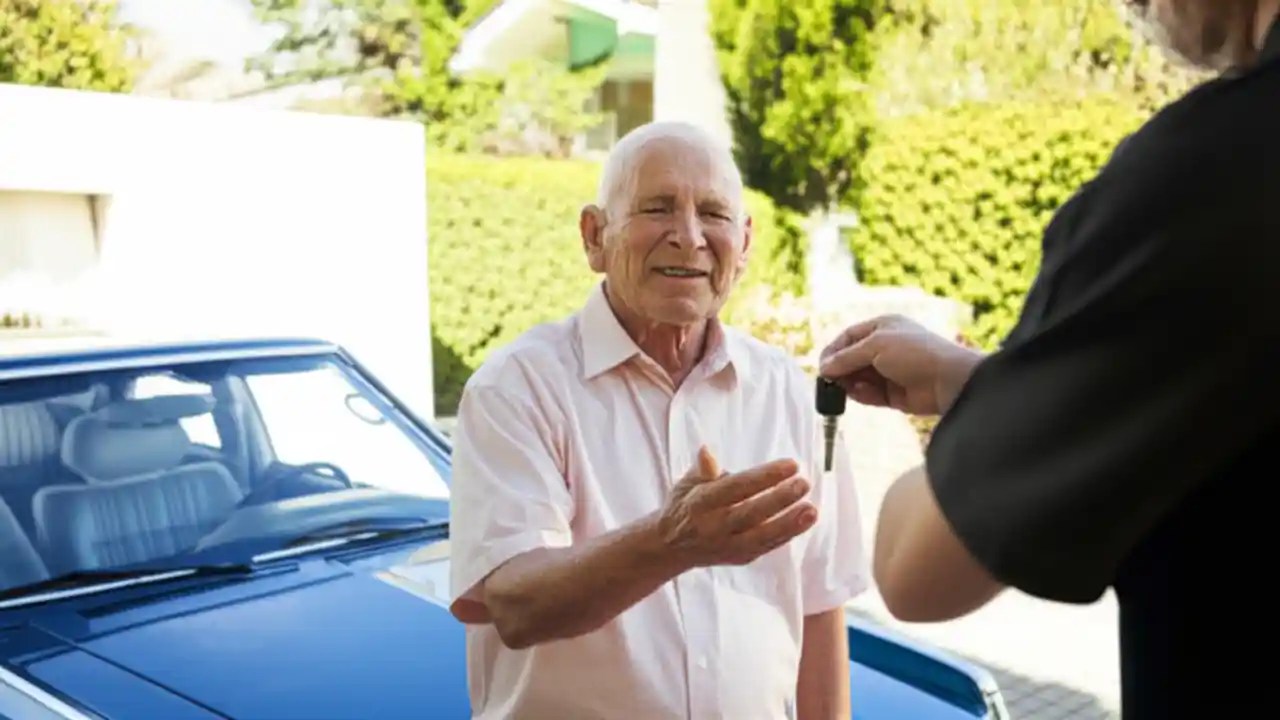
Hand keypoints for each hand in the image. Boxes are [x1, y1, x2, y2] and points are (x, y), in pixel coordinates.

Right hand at [656, 446, 816, 567]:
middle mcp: (713, 527)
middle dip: (780, 499)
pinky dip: (785, 536)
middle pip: (751, 513)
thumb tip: (707, 451)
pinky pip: (765, 547)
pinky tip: (803, 522)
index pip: (736, 487)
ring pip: (761, 536)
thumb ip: (703, 469)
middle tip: (804, 483)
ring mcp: (727, 545)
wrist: (671, 548)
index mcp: (701, 503)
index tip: (791, 465)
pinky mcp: (738, 558)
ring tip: (811, 510)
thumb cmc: (685, 506)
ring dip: (789, 524)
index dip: (764, 477)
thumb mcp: (686, 483)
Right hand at [818, 314, 982, 415]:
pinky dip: (862, 395)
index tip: (822, 365)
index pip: (849, 337)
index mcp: (883, 327)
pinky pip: (870, 394)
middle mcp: (886, 348)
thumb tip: (824, 368)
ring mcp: (890, 371)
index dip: (834, 350)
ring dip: (850, 383)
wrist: (947, 379)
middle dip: (840, 369)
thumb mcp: (876, 346)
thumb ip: (847, 357)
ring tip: (844, 388)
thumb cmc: (915, 353)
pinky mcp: (894, 394)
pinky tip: (858, 394)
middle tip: (829, 381)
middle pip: (852, 359)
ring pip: (859, 378)